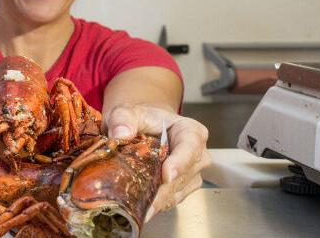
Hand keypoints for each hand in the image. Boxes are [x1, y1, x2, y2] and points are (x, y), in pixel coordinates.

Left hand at [104, 104, 210, 221]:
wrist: (140, 129)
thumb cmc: (139, 119)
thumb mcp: (127, 112)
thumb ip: (123, 118)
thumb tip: (121, 134)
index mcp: (191, 132)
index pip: (190, 147)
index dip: (180, 162)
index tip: (166, 176)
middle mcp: (198, 155)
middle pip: (184, 176)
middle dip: (163, 190)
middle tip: (142, 202)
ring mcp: (192, 174)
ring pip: (178, 192)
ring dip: (157, 201)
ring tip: (136, 208)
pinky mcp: (183, 189)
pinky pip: (171, 201)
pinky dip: (156, 204)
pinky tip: (140, 207)